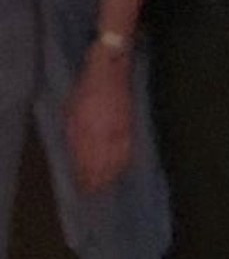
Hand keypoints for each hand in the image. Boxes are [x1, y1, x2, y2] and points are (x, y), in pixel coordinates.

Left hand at [66, 47, 133, 192]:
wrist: (111, 66)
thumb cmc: (88, 85)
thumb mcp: (71, 107)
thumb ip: (74, 130)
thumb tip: (76, 151)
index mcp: (84, 125)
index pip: (84, 157)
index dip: (84, 174)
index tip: (84, 188)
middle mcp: (101, 130)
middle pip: (100, 162)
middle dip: (97, 179)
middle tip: (95, 192)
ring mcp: (117, 128)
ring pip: (115, 158)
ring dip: (110, 173)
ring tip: (108, 185)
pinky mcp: (128, 124)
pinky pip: (126, 147)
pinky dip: (123, 161)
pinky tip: (122, 168)